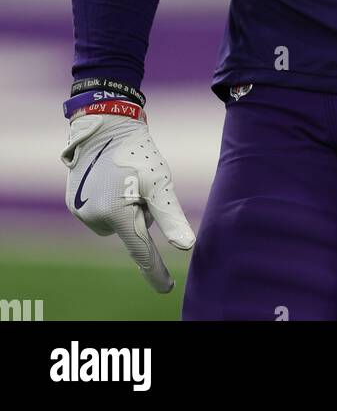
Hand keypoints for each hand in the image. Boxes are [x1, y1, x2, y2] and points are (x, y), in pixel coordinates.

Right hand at [61, 111, 194, 292]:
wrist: (105, 124)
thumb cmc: (138, 152)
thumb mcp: (160, 183)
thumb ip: (171, 217)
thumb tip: (187, 247)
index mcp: (118, 215)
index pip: (142, 252)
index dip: (155, 271)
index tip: (167, 288)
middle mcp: (95, 219)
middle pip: (131, 230)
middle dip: (141, 213)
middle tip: (140, 183)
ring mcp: (81, 211)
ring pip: (116, 221)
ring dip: (125, 206)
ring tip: (124, 177)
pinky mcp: (73, 202)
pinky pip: (101, 211)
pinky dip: (110, 200)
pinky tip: (110, 178)